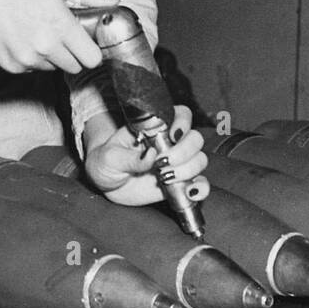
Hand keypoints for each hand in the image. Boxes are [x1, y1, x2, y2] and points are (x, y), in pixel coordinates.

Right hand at [0, 0, 109, 73]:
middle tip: (60, 32)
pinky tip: (22, 38)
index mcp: (61, 25)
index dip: (92, 50)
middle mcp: (46, 47)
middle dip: (73, 52)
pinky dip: (32, 58)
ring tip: (37, 31)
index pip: (92, 58)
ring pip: (54, 68)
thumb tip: (114, 1)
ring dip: (52, 55)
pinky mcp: (13, 67)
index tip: (86, 41)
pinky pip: (33, 69)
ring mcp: (28, 59)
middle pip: (75, 66)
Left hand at [84, 105, 211, 206]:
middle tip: (162, 164)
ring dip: (188, 171)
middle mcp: (172, 143)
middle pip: (195, 139)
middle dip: (183, 152)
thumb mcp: (110, 157)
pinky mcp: (181, 183)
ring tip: (165, 179)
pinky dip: (201, 189)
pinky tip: (189, 192)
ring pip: (200, 160)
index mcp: (156, 128)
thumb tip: (150, 155)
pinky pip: (201, 184)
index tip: (173, 136)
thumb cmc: (107, 162)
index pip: (181, 115)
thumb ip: (129, 158)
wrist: (107, 184)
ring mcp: (178, 163)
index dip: (182, 123)